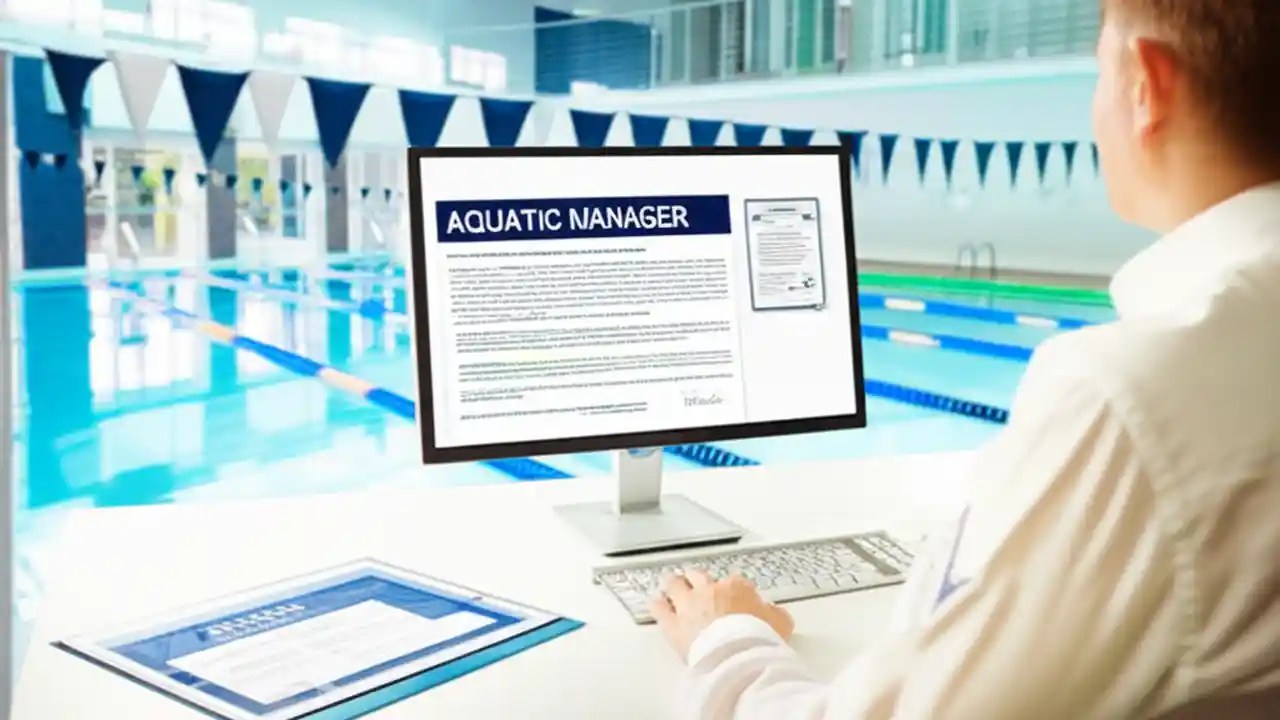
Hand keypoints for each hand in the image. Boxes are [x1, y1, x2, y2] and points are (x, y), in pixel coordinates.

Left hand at [650, 570, 794, 661]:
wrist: (736, 655)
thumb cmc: (757, 639)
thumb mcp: (779, 625)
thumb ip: (776, 615)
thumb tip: (776, 613)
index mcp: (735, 588)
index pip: (732, 581)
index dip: (731, 588)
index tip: (731, 594)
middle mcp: (709, 591)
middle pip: (698, 576)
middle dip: (696, 578)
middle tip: (694, 581)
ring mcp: (688, 605)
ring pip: (675, 585)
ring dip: (674, 585)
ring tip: (671, 584)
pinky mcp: (673, 624)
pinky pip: (660, 608)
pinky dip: (658, 605)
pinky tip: (656, 603)